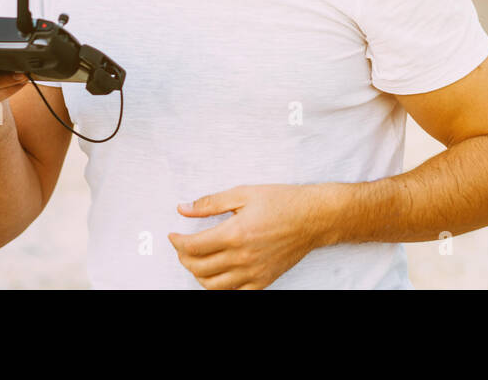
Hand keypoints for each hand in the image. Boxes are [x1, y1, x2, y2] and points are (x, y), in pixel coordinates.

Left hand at [168, 184, 330, 289]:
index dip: (177, 242)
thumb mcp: (244, 193)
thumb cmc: (282, 202)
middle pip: (199, 267)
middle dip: (183, 258)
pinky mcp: (263, 281)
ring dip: (198, 274)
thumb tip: (183, 208)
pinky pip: (233, 293)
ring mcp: (253, 272)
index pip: (193, 246)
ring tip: (197, 260)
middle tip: (182, 246)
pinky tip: (217, 273)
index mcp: (235, 233)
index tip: (173, 236)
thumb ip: (211, 203)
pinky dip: (219, 287)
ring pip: (212, 285)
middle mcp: (242, 257)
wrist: (313, 218)